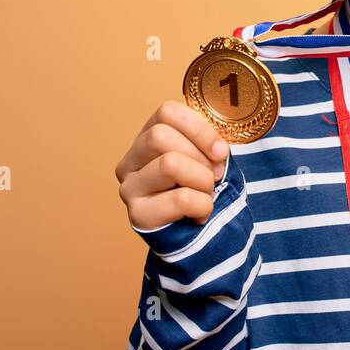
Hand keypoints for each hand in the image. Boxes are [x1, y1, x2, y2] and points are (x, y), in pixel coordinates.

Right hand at [115, 100, 230, 228]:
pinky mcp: (138, 215)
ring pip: (169, 164)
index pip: (166, 112)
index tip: (220, 151)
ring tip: (206, 194)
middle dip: (200, 156)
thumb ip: (208, 143)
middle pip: (160, 136)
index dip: (200, 128)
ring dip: (202, 180)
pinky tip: (200, 214)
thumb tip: (218, 146)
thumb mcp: (207, 158)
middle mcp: (130, 162)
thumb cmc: (203, 191)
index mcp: (146, 139)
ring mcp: (129, 189)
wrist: (201, 237)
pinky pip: (181, 198)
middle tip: (215, 176)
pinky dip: (203, 205)